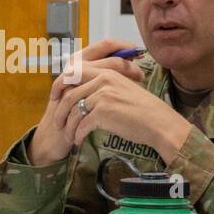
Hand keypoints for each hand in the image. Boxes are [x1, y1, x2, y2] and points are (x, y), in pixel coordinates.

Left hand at [27, 39, 144, 165]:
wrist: (159, 123)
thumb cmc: (143, 111)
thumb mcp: (123, 89)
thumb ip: (103, 87)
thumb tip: (81, 95)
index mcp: (107, 72)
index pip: (74, 73)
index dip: (59, 84)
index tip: (54, 98)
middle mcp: (103, 80)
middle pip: (69, 95)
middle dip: (60, 112)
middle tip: (58, 124)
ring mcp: (103, 95)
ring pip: (74, 112)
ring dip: (69, 127)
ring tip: (70, 137)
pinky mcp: (104, 111)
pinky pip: (82, 124)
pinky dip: (78, 135)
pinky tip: (79, 141)